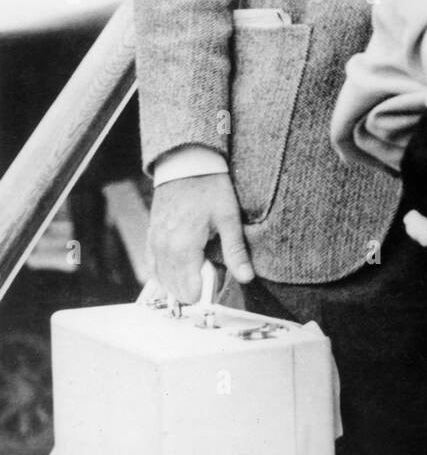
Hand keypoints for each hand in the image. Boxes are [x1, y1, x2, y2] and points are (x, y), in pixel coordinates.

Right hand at [147, 173, 252, 303]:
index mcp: (184, 247)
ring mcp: (154, 243)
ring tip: (199, 270)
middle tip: (213, 273)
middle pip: (175, 289)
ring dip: (179, 283)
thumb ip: (235, 251)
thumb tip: (247, 277)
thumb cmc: (210, 187)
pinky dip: (164, 274)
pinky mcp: (150, 236)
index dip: (206, 291)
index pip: (189, 290)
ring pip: (162, 280)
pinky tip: (178, 270)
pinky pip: (152, 267)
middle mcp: (164, 249)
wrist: (186, 163)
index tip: (220, 279)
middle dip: (194, 289)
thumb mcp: (228, 218)